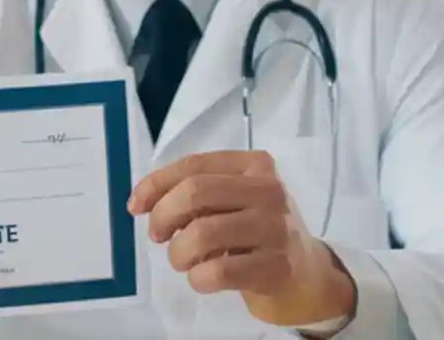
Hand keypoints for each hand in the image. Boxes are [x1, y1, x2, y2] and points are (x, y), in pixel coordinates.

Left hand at [127, 150, 354, 327]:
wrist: (307, 274)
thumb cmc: (258, 233)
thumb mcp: (233, 201)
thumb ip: (195, 193)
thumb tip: (142, 201)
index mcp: (255, 165)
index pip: (195, 165)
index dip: (157, 184)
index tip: (136, 206)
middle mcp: (269, 190)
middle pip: (195, 193)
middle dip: (164, 216)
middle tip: (159, 236)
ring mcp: (276, 229)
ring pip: (202, 233)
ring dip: (179, 253)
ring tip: (183, 260)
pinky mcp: (276, 267)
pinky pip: (217, 271)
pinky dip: (197, 278)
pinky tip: (202, 278)